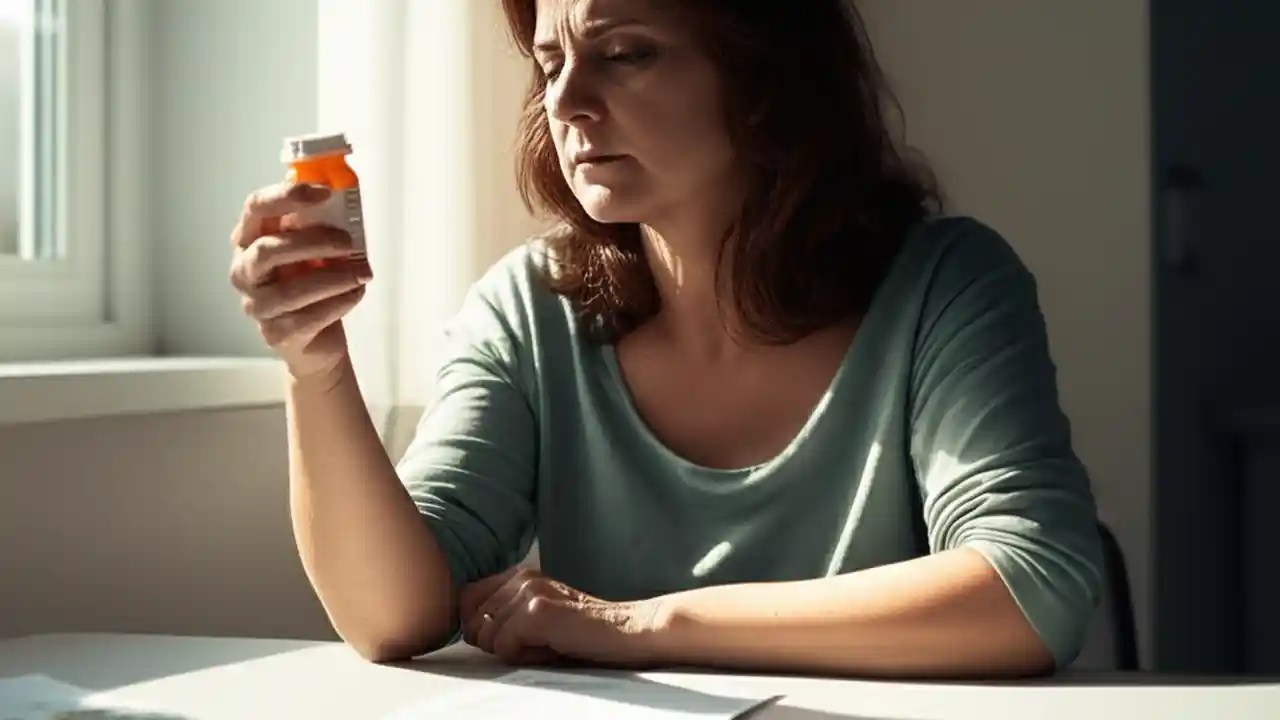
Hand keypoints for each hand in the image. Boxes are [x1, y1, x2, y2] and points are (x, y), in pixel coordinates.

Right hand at [228, 182, 371, 381]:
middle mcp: (244, 271)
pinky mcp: (276, 334)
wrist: (315, 339)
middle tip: (347, 242)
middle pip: (267, 250)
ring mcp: (257, 305)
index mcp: (249, 239)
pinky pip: (308, 317)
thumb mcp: (311, 246)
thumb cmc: (311, 283)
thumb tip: (338, 189)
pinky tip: (356, 292)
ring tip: (362, 272)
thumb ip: (316, 220)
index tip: (325, 192)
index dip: (288, 196)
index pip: (256, 208)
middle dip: (313, 242)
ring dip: (333, 278)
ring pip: (291, 290)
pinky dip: (339, 302)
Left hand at [460, 567, 665, 668]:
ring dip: (512, 649)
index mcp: (519, 575)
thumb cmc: (580, 633)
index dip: (480, 626)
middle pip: (472, 621)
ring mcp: (529, 592)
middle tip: (534, 642)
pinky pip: (503, 646)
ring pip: (486, 636)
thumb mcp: (536, 615)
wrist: (625, 632)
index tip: (510, 637)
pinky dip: (522, 655)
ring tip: (545, 643)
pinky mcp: (537, 612)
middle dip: (495, 641)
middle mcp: (521, 577)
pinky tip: (550, 647)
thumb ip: (504, 613)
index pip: (466, 598)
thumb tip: (469, 630)